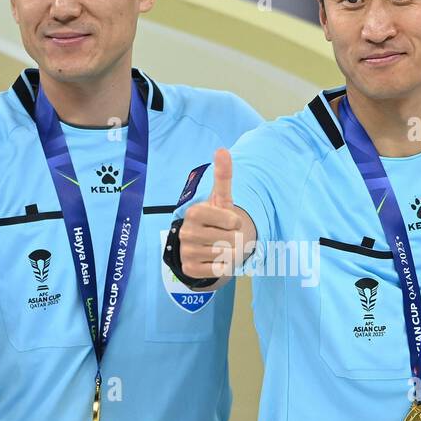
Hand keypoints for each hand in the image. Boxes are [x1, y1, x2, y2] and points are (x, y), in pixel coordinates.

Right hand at [180, 149, 253, 278]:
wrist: (204, 246)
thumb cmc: (216, 220)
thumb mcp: (222, 198)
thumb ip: (223, 176)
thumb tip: (222, 150)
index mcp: (194, 211)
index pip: (232, 221)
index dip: (235, 223)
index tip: (228, 222)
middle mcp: (186, 231)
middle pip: (229, 240)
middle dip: (233, 240)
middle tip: (223, 237)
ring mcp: (186, 251)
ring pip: (224, 255)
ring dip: (228, 253)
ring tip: (219, 247)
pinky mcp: (188, 269)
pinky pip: (218, 270)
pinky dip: (221, 267)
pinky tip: (213, 260)